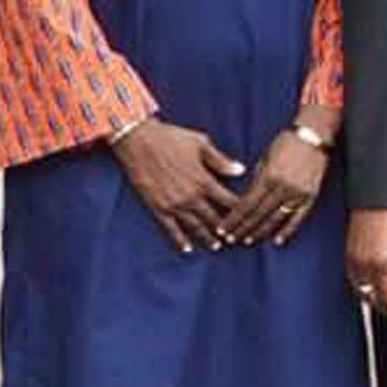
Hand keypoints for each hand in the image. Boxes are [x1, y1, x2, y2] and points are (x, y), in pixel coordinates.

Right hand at [113, 120, 245, 252]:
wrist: (137, 140)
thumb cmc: (170, 138)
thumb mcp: (201, 143)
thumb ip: (221, 160)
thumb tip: (241, 170)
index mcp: (204, 180)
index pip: (229, 201)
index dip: (240, 212)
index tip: (249, 219)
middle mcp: (190, 196)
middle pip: (214, 219)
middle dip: (227, 230)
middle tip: (237, 239)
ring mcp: (173, 204)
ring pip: (194, 226)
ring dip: (207, 238)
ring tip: (217, 247)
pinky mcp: (157, 207)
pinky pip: (170, 228)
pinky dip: (179, 240)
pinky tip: (186, 249)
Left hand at [218, 129, 328, 246]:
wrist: (313, 136)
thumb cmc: (286, 142)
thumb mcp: (266, 157)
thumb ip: (258, 178)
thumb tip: (249, 195)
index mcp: (268, 177)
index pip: (245, 204)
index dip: (233, 219)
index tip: (223, 228)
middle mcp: (282, 187)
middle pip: (258, 214)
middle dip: (242, 228)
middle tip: (231, 239)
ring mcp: (298, 193)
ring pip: (276, 219)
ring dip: (260, 232)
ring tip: (249, 240)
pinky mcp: (311, 196)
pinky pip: (298, 218)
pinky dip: (288, 231)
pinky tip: (278, 241)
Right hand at [346, 209, 386, 321]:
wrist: (380, 188)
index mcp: (381, 263)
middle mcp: (362, 264)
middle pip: (370, 297)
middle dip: (384, 307)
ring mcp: (352, 257)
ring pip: (359, 289)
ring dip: (372, 297)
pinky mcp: (347, 249)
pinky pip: (352, 277)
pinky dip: (362, 286)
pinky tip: (373, 283)